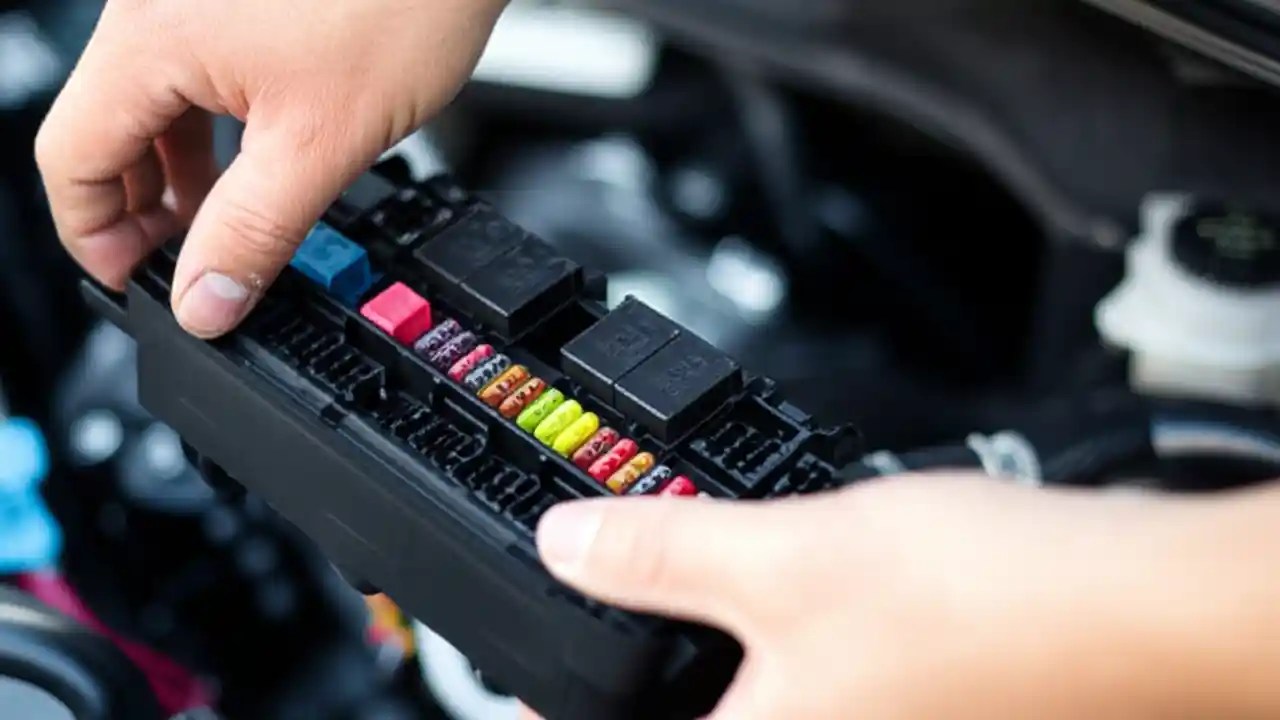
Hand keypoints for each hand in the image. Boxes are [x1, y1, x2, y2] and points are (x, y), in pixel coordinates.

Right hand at [36, 0, 504, 336]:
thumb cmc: (403, 1)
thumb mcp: (323, 145)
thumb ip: (254, 233)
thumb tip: (205, 302)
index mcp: (151, 36)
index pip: (72, 159)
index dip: (97, 238)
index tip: (136, 283)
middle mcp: (155, 4)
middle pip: (107, 129)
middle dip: (142, 210)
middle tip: (185, 270)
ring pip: (154, 101)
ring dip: (181, 172)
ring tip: (224, 230)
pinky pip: (194, 70)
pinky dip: (212, 128)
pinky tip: (253, 165)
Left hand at [519, 474, 1257, 718]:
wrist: (1124, 605)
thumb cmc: (980, 608)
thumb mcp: (783, 557)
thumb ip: (661, 553)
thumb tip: (569, 544)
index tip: (522, 688)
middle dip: (628, 682)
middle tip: (593, 610)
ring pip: (747, 705)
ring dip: (694, 661)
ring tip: (664, 594)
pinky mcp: (904, 708)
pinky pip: (804, 688)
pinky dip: (764, 648)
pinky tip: (769, 590)